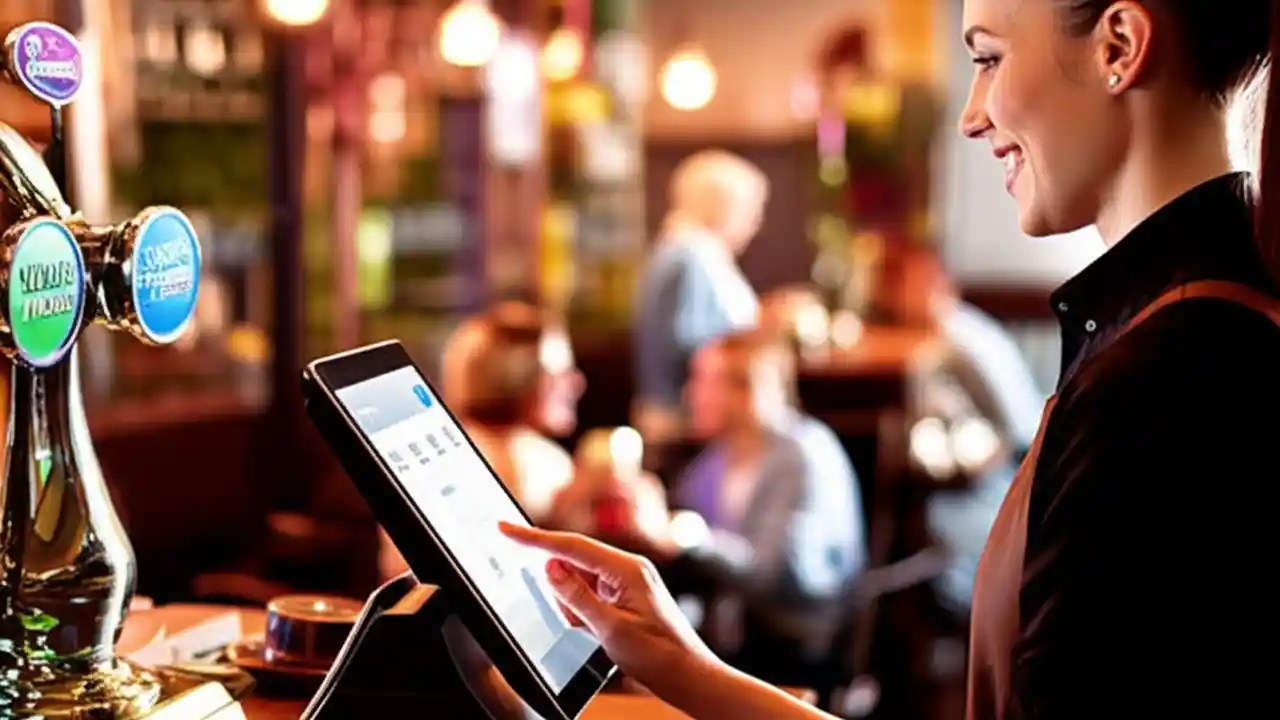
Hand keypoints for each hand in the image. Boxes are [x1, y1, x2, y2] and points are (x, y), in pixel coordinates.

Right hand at [498, 522, 719, 699]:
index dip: (534, 538)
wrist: (689, 676)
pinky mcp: (624, 595)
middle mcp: (627, 568)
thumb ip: (576, 595)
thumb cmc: (658, 654)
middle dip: (564, 592)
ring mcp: (626, 581)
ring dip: (576, 607)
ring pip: (578, 583)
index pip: (572, 546)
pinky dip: (585, 613)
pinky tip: (599, 632)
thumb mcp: (610, 627)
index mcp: (627, 568)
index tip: (506, 527)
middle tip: (583, 621)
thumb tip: (550, 567)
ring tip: (598, 632)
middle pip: (573, 564)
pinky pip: (589, 596)